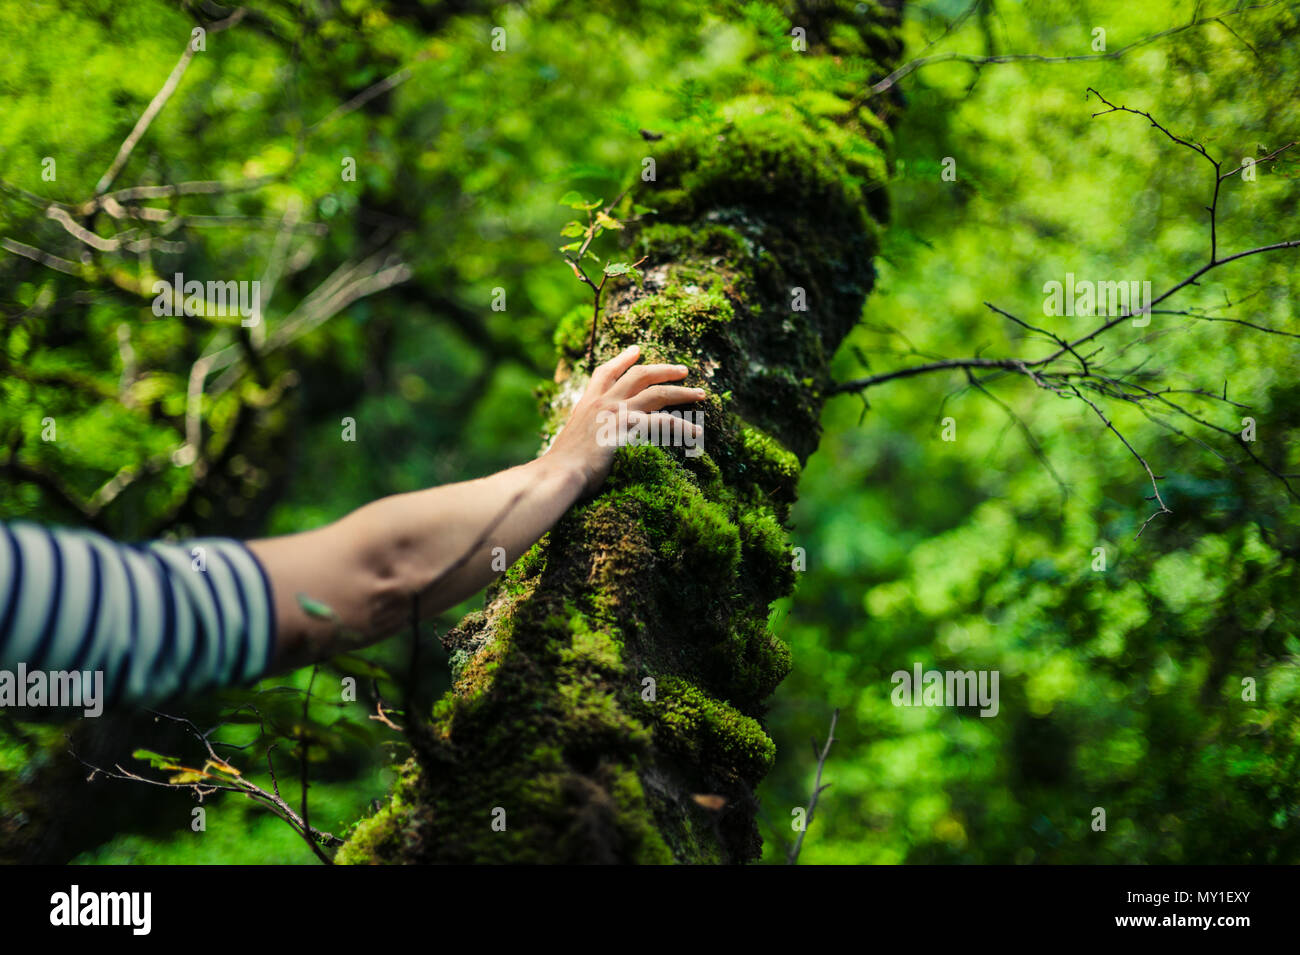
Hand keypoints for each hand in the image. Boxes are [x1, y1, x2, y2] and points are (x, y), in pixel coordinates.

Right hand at [546, 344, 705, 496]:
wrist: (558, 473)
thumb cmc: (563, 466)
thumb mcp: (573, 440)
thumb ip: (585, 432)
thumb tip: (591, 441)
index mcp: (587, 403)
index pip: (605, 372)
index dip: (622, 359)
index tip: (636, 350)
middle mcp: (603, 402)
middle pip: (639, 375)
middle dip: (664, 370)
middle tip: (683, 370)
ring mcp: (616, 413)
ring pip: (657, 393)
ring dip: (682, 392)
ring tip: (700, 394)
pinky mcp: (627, 428)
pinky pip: (663, 423)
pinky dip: (682, 426)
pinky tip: (696, 432)